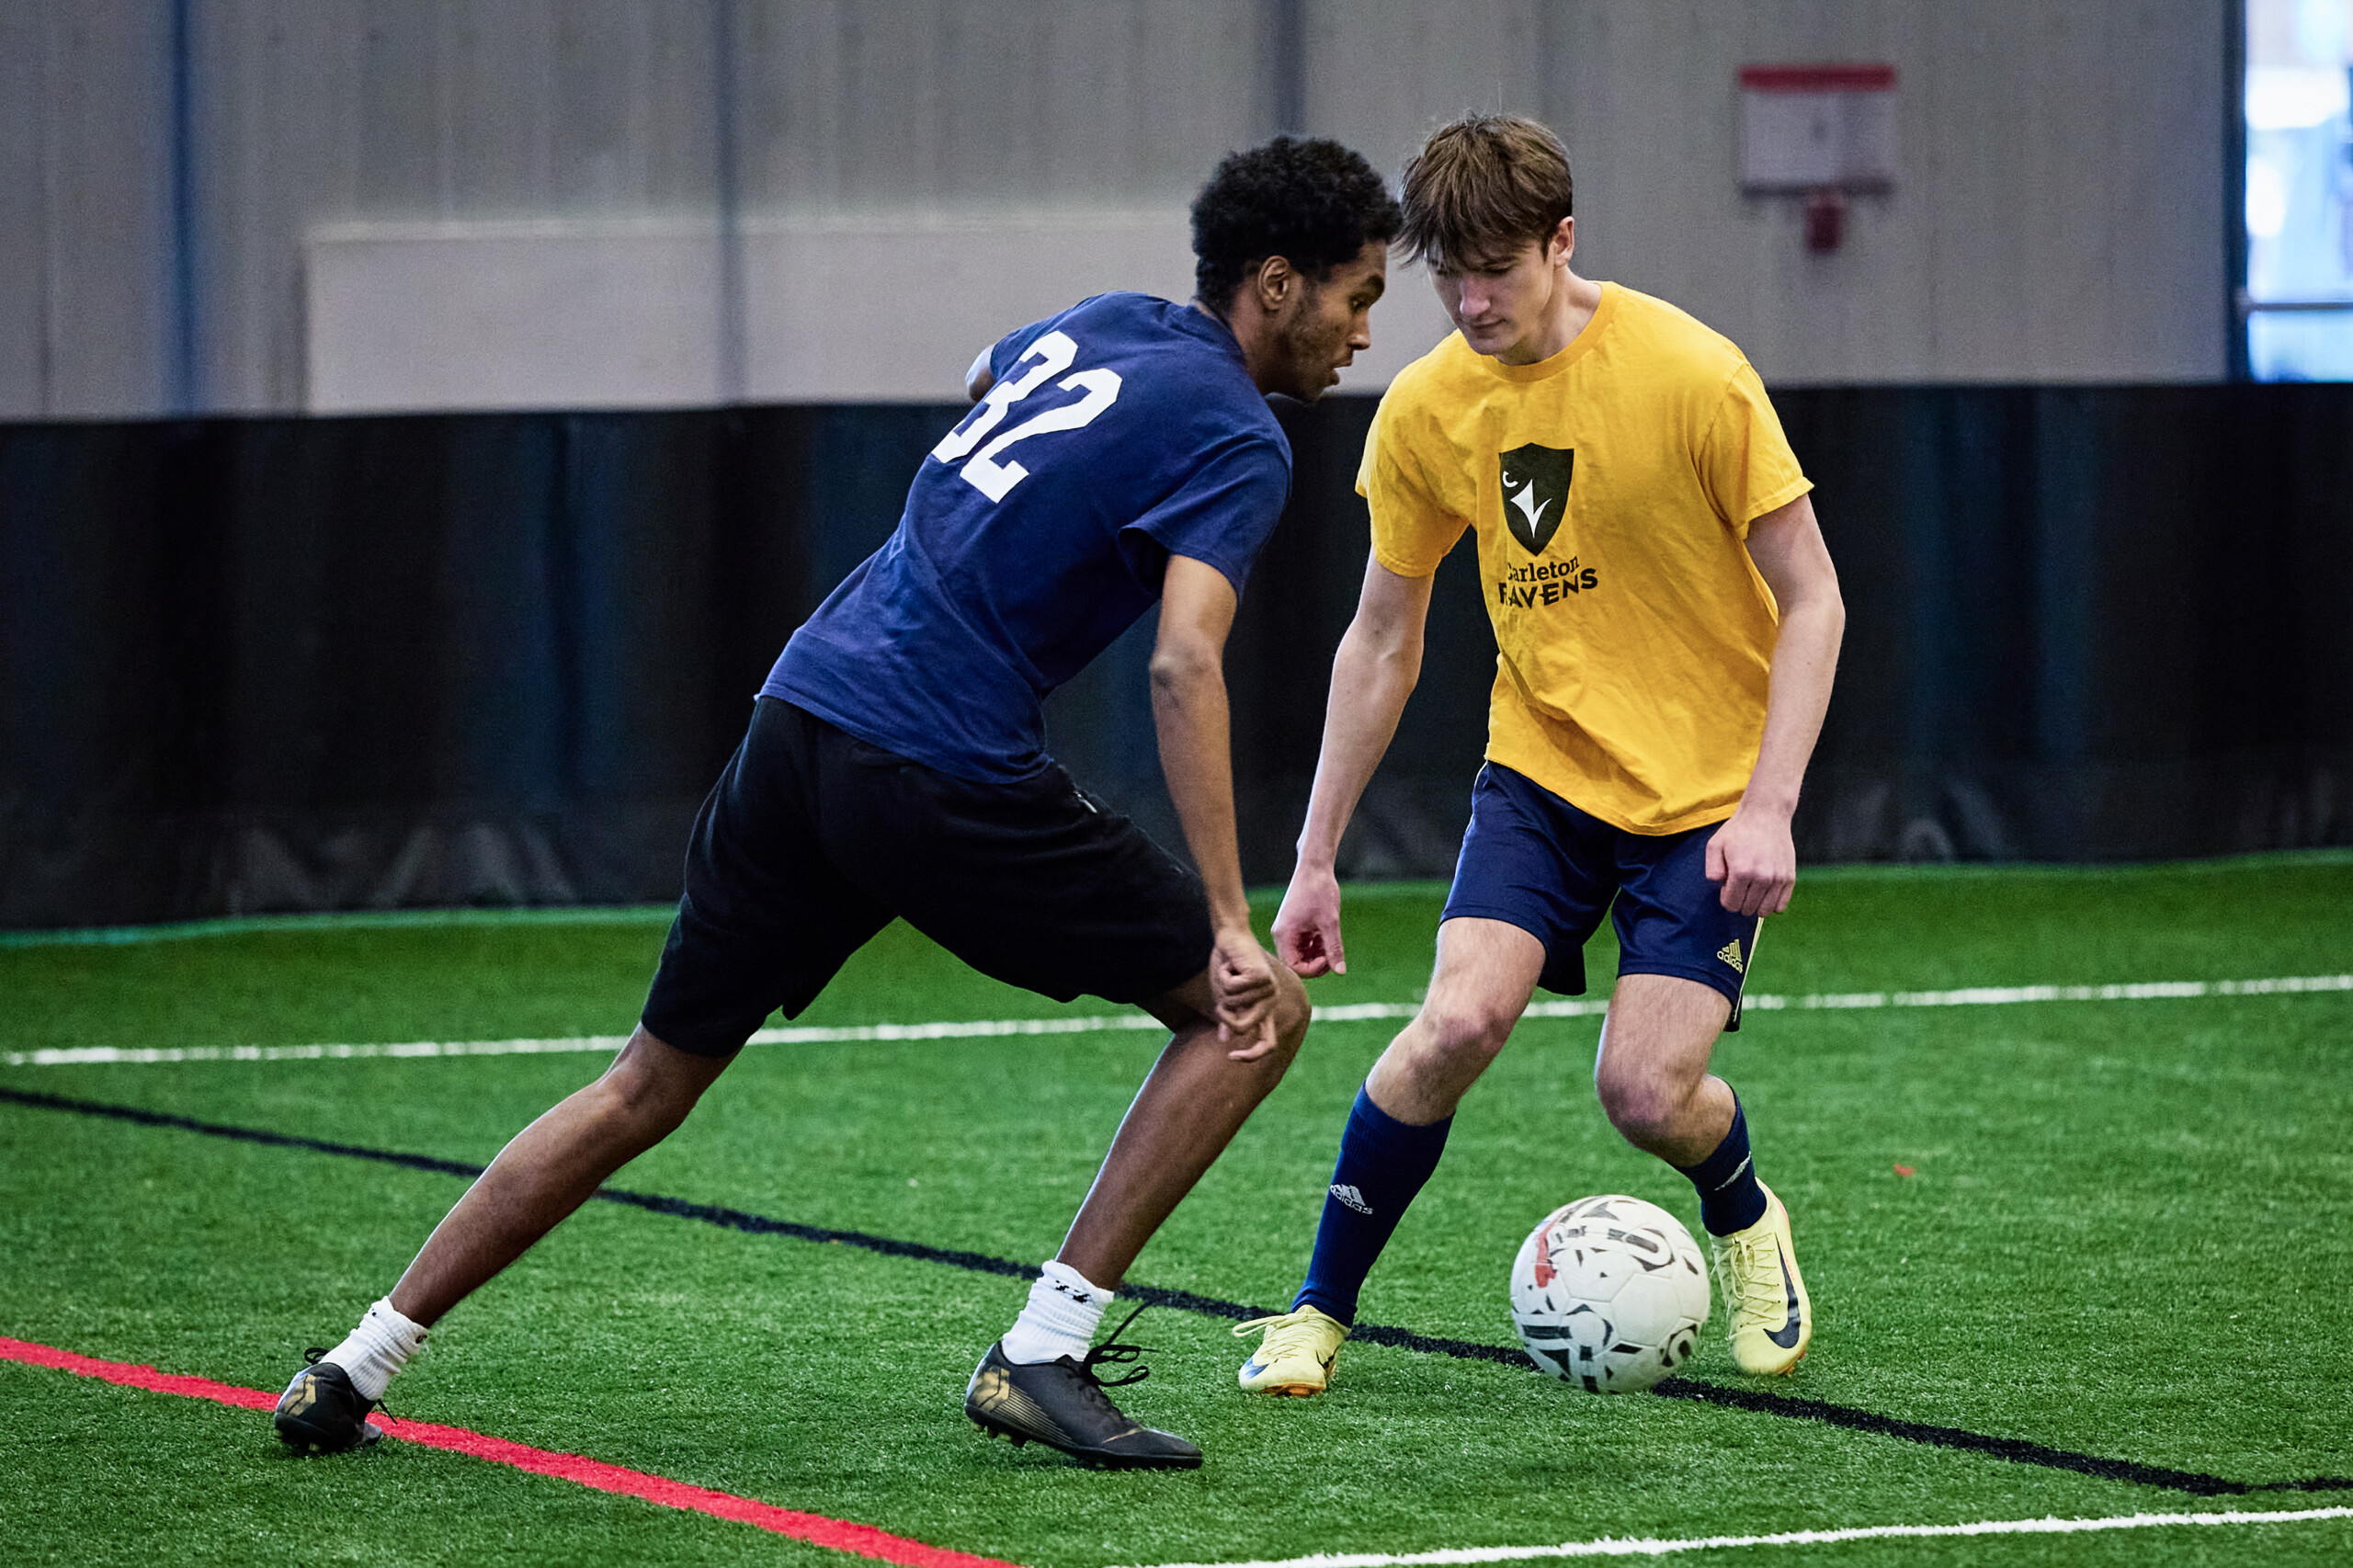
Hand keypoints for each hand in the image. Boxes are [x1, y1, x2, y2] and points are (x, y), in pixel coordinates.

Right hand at [1209, 925, 1281, 1060]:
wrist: (1231, 936)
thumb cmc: (1228, 965)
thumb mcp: (1224, 996)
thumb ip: (1227, 1017)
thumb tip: (1225, 1040)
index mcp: (1265, 1011)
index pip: (1269, 1044)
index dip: (1251, 1056)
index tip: (1231, 1057)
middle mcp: (1271, 1002)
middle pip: (1242, 1027)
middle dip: (1223, 1014)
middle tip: (1218, 999)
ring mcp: (1270, 990)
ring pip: (1233, 1005)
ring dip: (1222, 988)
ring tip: (1228, 972)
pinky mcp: (1263, 977)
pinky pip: (1233, 988)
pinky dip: (1224, 976)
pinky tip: (1231, 964)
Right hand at [1271, 864, 1345, 976]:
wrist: (1315, 867)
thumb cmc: (1320, 891)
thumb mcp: (1330, 923)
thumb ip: (1334, 949)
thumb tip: (1341, 972)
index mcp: (1284, 934)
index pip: (1293, 966)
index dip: (1312, 969)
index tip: (1328, 959)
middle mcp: (1282, 934)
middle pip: (1296, 962)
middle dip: (1316, 963)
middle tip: (1333, 954)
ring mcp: (1287, 930)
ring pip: (1301, 954)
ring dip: (1317, 954)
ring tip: (1331, 942)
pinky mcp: (1294, 925)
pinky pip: (1303, 944)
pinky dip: (1316, 945)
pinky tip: (1327, 936)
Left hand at [1705, 805, 1796, 916]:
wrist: (1766, 815)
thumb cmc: (1739, 830)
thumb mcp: (1715, 845)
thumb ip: (1712, 869)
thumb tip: (1720, 885)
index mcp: (1741, 871)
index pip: (1731, 904)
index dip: (1726, 897)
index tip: (1728, 885)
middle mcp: (1761, 878)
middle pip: (1747, 909)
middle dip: (1739, 900)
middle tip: (1740, 883)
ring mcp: (1778, 879)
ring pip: (1764, 910)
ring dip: (1755, 904)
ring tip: (1752, 888)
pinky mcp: (1790, 877)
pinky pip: (1781, 906)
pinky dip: (1772, 904)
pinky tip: (1766, 893)